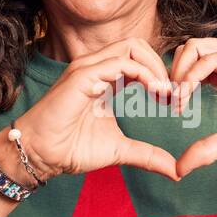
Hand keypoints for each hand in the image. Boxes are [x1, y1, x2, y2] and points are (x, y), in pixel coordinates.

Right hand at [12, 37, 179, 181]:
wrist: (41, 155)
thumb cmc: (72, 148)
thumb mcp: (120, 150)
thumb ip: (147, 155)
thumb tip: (175, 171)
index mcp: (105, 79)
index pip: (139, 59)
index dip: (161, 76)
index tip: (174, 102)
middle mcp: (97, 68)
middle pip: (139, 45)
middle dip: (161, 67)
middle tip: (173, 95)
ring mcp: (89, 68)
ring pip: (132, 47)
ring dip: (156, 68)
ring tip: (166, 93)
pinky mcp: (83, 75)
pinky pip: (121, 63)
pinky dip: (144, 74)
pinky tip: (154, 93)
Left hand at [170, 37, 216, 176]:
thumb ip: (205, 149)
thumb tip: (178, 169)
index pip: (188, 64)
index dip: (171, 82)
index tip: (165, 107)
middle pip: (184, 50)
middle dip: (169, 74)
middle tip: (166, 102)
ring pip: (193, 48)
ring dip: (178, 74)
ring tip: (175, 101)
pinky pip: (211, 59)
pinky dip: (192, 75)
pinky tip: (187, 95)